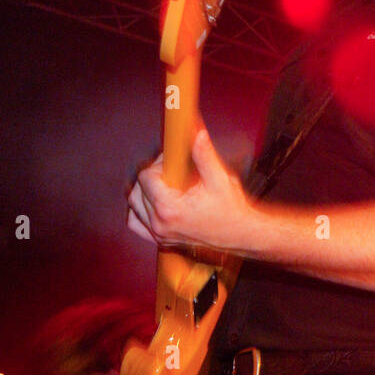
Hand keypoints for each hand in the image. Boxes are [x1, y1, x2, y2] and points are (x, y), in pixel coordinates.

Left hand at [126, 127, 253, 254]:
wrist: (240, 234)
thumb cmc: (232, 210)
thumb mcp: (220, 179)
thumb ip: (204, 156)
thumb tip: (196, 134)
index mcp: (170, 208)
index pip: (146, 178)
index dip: (158, 165)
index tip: (172, 161)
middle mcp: (161, 223)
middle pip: (137, 190)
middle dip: (152, 176)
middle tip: (171, 170)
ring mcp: (160, 234)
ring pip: (134, 206)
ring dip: (144, 191)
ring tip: (164, 184)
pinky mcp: (162, 239)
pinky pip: (136, 224)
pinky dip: (140, 211)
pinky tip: (153, 202)